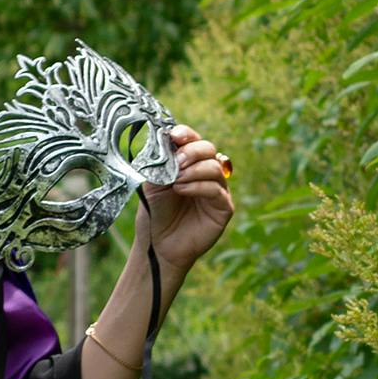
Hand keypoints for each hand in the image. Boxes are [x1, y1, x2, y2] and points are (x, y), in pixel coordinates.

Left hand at [139, 124, 235, 279]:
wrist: (158, 244)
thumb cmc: (156, 213)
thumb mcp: (153, 182)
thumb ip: (161, 162)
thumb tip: (167, 140)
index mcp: (189, 163)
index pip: (193, 140)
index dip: (186, 134)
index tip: (174, 136)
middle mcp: (206, 173)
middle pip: (208, 148)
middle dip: (191, 151)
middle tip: (177, 161)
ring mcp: (217, 189)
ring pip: (214, 167)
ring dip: (194, 170)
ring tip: (176, 181)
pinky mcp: (224, 207)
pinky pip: (216, 189)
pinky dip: (198, 186)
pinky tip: (182, 190)